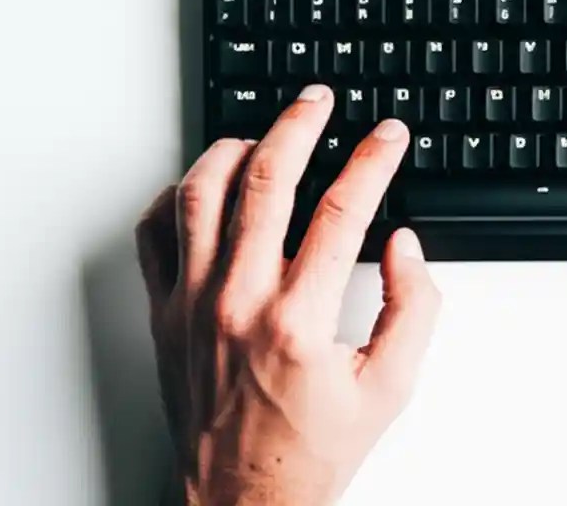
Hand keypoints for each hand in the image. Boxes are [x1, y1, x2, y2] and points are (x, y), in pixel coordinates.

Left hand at [135, 84, 440, 505]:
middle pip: (266, 182)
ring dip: (234, 149)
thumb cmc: (312, 448)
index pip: (344, 212)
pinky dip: (175, 195)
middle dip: (299, 125)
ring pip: (201, 195)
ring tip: (263, 131)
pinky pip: (154, 234)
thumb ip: (413, 309)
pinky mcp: (163, 314)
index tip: (389, 136)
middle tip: (319, 100)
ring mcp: (192, 305)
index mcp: (300, 321)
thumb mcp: (391, 387)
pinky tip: (205, 183)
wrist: (244, 498)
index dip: (373, 161)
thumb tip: (404, 247)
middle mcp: (239, 303)